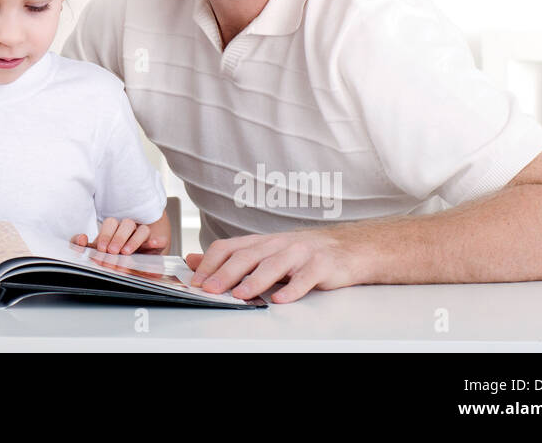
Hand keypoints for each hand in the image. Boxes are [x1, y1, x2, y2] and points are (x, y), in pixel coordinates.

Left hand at [71, 216, 168, 254]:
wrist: (128, 269)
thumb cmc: (108, 257)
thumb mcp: (94, 252)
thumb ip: (82, 246)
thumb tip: (81, 239)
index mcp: (114, 229)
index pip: (111, 223)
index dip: (106, 234)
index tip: (101, 248)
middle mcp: (129, 231)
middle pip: (126, 224)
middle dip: (118, 237)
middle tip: (112, 251)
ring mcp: (143, 238)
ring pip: (142, 230)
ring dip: (134, 240)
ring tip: (126, 252)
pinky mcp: (155, 248)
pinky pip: (159, 240)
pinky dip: (157, 241)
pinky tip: (153, 244)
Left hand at [186, 228, 357, 302]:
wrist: (348, 248)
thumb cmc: (302, 253)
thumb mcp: (264, 252)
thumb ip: (231, 257)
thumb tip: (193, 261)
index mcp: (261, 242)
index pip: (229, 247)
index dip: (210, 263)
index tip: (197, 280)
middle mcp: (278, 244)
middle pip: (247, 256)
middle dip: (226, 273)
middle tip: (211, 289)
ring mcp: (300, 253)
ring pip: (273, 265)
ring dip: (255, 281)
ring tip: (241, 294)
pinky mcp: (321, 265)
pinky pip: (305, 278)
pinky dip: (292, 289)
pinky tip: (281, 299)